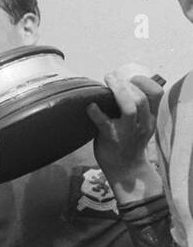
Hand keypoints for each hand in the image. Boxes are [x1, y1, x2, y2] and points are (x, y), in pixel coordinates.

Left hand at [89, 68, 163, 202]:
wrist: (126, 169)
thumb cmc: (128, 142)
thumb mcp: (141, 124)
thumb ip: (137, 109)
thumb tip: (120, 86)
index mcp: (150, 118)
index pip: (156, 94)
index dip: (144, 81)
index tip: (131, 77)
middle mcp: (142, 123)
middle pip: (141, 98)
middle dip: (125, 83)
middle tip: (111, 77)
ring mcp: (127, 131)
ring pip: (129, 108)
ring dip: (117, 91)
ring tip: (107, 82)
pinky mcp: (111, 138)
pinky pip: (104, 123)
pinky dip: (96, 112)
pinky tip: (90, 106)